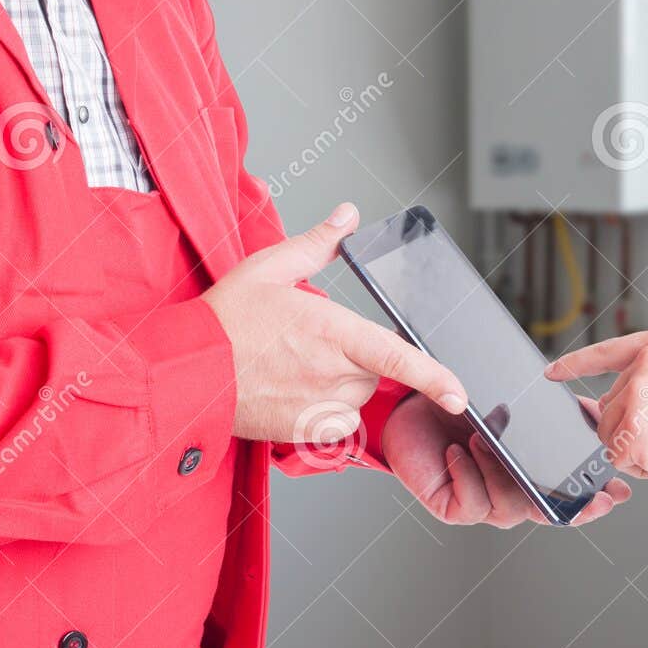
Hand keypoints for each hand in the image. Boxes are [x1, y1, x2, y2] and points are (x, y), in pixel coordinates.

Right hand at [203, 203, 467, 442]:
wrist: (187, 372)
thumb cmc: (224, 321)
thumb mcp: (269, 267)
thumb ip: (317, 244)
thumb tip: (347, 217)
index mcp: (331, 331)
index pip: (396, 357)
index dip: (435, 376)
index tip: (461, 394)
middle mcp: (331, 372)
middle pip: (375, 371)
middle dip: (357, 358)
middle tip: (313, 343)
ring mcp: (318, 405)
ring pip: (357, 396)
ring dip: (343, 383)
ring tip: (298, 367)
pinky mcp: (305, 430)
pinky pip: (337, 422)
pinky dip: (327, 410)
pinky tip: (296, 393)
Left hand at [382, 393, 632, 527]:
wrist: (408, 403)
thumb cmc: (458, 403)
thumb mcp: (509, 402)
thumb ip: (548, 409)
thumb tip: (595, 411)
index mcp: (527, 471)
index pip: (566, 492)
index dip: (591, 499)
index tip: (617, 493)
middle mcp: (509, 491)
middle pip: (547, 511)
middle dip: (574, 508)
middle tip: (595, 497)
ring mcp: (483, 501)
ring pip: (510, 507)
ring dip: (498, 470)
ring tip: (481, 438)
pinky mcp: (454, 506)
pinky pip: (472, 504)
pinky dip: (468, 476)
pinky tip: (457, 452)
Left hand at [546, 328, 647, 484]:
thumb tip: (603, 402)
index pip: (607, 352)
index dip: (576, 363)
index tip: (553, 372)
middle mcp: (643, 367)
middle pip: (609, 403)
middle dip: (627, 422)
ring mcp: (636, 400)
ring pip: (609, 431)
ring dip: (631, 444)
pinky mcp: (633, 433)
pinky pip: (619, 455)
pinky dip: (637, 464)